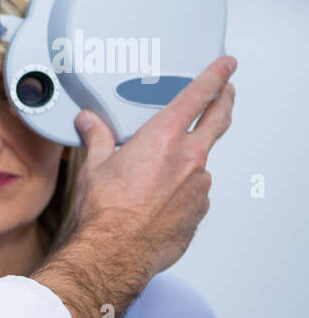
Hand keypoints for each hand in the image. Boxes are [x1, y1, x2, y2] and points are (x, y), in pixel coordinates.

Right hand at [74, 54, 236, 278]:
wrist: (116, 252)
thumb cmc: (105, 212)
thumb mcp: (94, 167)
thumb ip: (97, 139)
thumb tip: (89, 122)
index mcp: (163, 138)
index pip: (199, 96)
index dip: (216, 76)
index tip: (226, 66)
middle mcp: (189, 157)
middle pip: (218, 119)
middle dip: (225, 100)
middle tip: (227, 92)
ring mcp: (199, 184)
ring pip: (201, 161)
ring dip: (190, 158)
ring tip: (161, 171)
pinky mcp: (199, 209)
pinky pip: (195, 192)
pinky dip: (182, 189)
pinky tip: (160, 199)